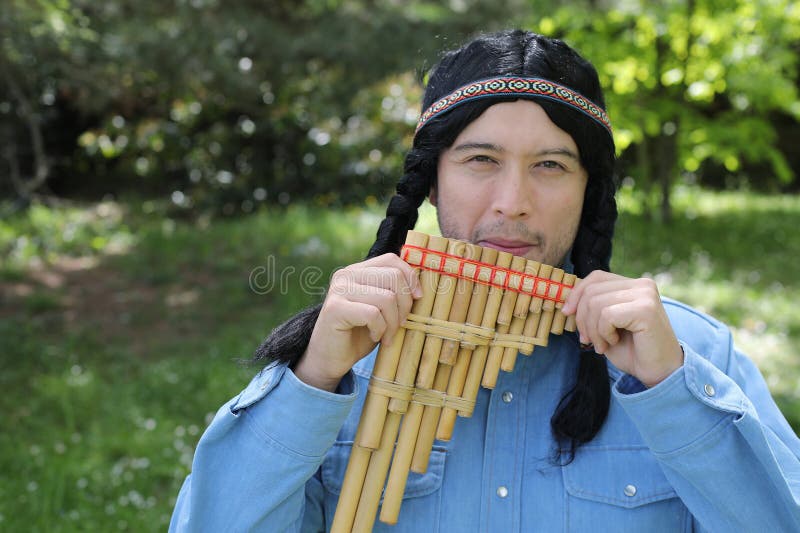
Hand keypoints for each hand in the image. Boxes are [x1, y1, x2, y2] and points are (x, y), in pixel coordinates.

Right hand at [293, 253, 422, 391]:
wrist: (330, 358)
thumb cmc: (359, 334)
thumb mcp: (381, 309)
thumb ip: (393, 291)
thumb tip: (421, 284)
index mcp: (357, 270)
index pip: (392, 259)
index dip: (410, 278)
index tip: (417, 299)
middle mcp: (346, 275)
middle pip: (393, 276)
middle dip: (405, 304)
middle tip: (401, 324)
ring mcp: (339, 290)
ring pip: (386, 297)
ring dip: (393, 322)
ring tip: (387, 335)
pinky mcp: (335, 309)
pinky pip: (373, 314)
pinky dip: (380, 329)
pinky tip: (374, 336)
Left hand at [561, 271, 683, 387]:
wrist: (660, 373)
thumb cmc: (632, 350)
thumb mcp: (605, 324)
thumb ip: (591, 307)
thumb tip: (566, 300)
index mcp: (633, 284)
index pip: (596, 277)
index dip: (576, 294)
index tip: (567, 314)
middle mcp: (642, 285)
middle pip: (592, 291)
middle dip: (582, 318)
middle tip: (587, 340)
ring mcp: (646, 295)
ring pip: (596, 303)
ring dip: (592, 330)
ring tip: (603, 344)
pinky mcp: (646, 309)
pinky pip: (607, 315)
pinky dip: (603, 333)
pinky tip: (614, 341)